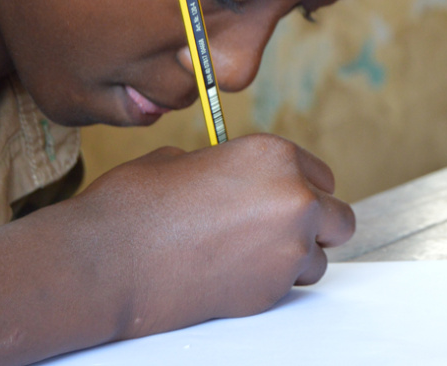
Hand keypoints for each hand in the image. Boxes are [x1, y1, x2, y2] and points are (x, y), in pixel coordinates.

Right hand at [70, 133, 354, 337]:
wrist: (107, 262)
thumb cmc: (135, 206)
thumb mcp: (185, 159)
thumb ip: (230, 168)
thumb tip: (238, 179)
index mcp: (275, 155)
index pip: (321, 176)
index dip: (301, 188)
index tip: (285, 199)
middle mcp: (294, 198)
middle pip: (338, 218)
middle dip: (315, 225)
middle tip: (280, 231)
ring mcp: (289, 248)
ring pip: (319, 258)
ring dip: (294, 258)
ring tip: (247, 255)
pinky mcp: (273, 290)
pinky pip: (292, 287)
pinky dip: (273, 283)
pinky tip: (234, 274)